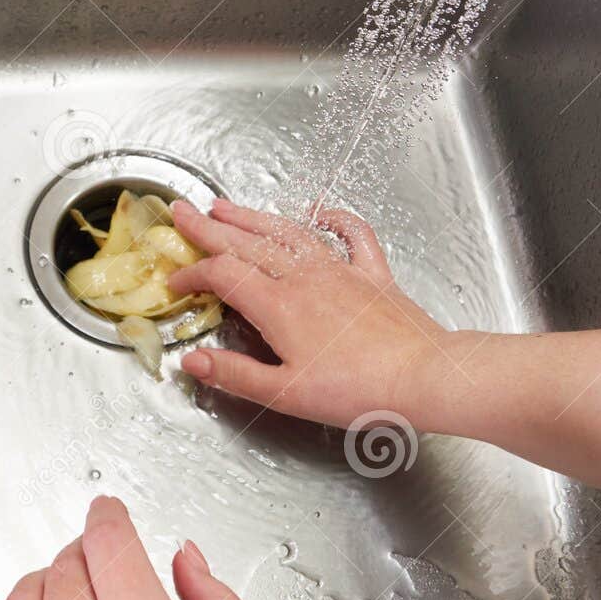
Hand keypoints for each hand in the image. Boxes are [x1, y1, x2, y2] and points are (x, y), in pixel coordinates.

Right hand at [167, 199, 450, 428]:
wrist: (425, 378)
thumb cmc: (358, 391)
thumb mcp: (285, 394)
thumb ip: (235, 374)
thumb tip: (192, 360)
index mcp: (279, 306)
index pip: (223, 276)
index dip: (193, 275)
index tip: (175, 282)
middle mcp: (305, 279)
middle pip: (247, 243)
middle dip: (209, 227)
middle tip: (182, 212)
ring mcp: (341, 272)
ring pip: (288, 233)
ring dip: (253, 217)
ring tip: (227, 205)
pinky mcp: (374, 275)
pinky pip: (353, 235)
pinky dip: (334, 218)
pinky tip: (319, 210)